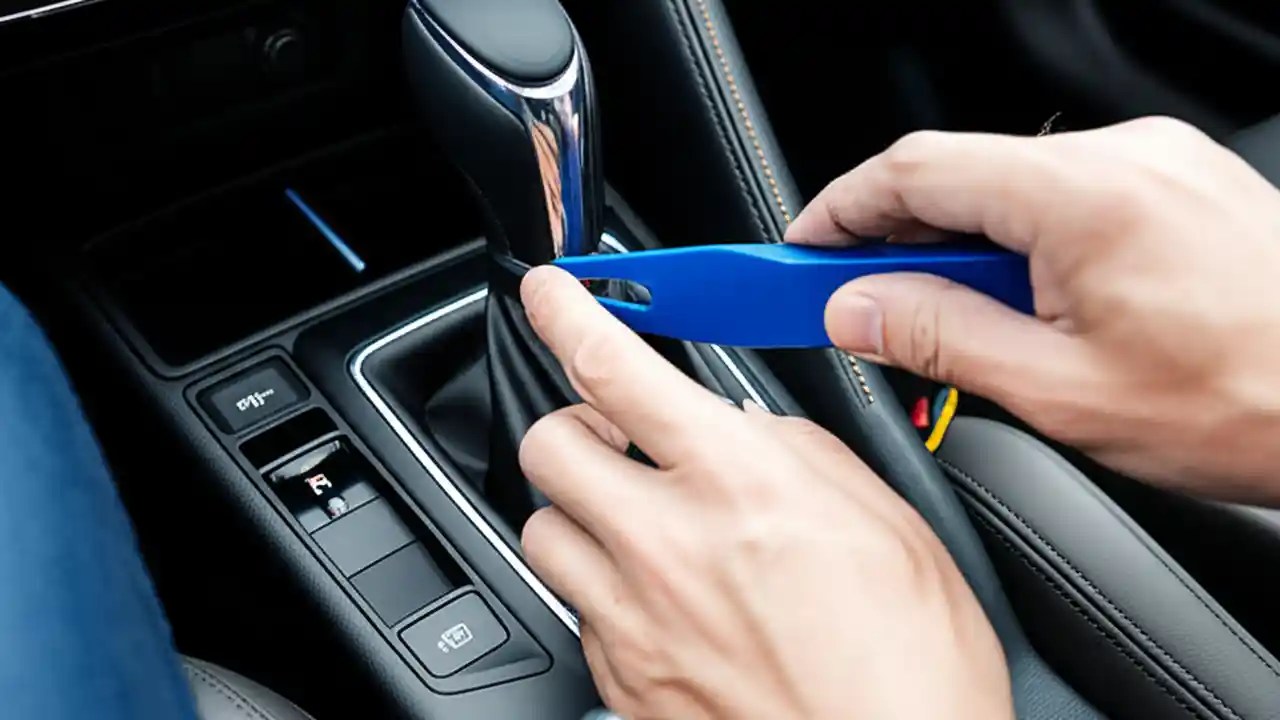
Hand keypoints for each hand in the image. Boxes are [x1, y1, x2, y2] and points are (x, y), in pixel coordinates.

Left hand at [517, 267, 1011, 719]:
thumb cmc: (912, 668)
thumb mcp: (888, 526)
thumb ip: (801, 456)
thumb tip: (746, 428)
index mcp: (740, 486)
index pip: (616, 369)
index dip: (568, 313)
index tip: (549, 293)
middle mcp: (669, 548)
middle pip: (549, 447)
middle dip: (575, 425)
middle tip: (616, 437)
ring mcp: (634, 621)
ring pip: (544, 530)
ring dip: (580, 512)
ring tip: (637, 525)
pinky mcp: (622, 681)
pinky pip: (576, 610)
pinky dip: (604, 589)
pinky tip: (661, 601)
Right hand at [787, 116, 1279, 504]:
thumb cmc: (1255, 399)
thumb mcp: (1061, 390)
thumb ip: (941, 337)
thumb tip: (857, 308)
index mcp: (1082, 194)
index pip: (914, 171)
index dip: (837, 212)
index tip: (793, 254)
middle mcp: (1120, 157)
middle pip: (958, 176)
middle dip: (892, 239)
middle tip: (850, 304)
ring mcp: (1154, 165)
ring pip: (1009, 190)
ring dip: (957, 250)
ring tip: (945, 327)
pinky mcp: (1176, 187)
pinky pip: (1062, 200)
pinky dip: (1015, 247)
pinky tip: (1014, 307)